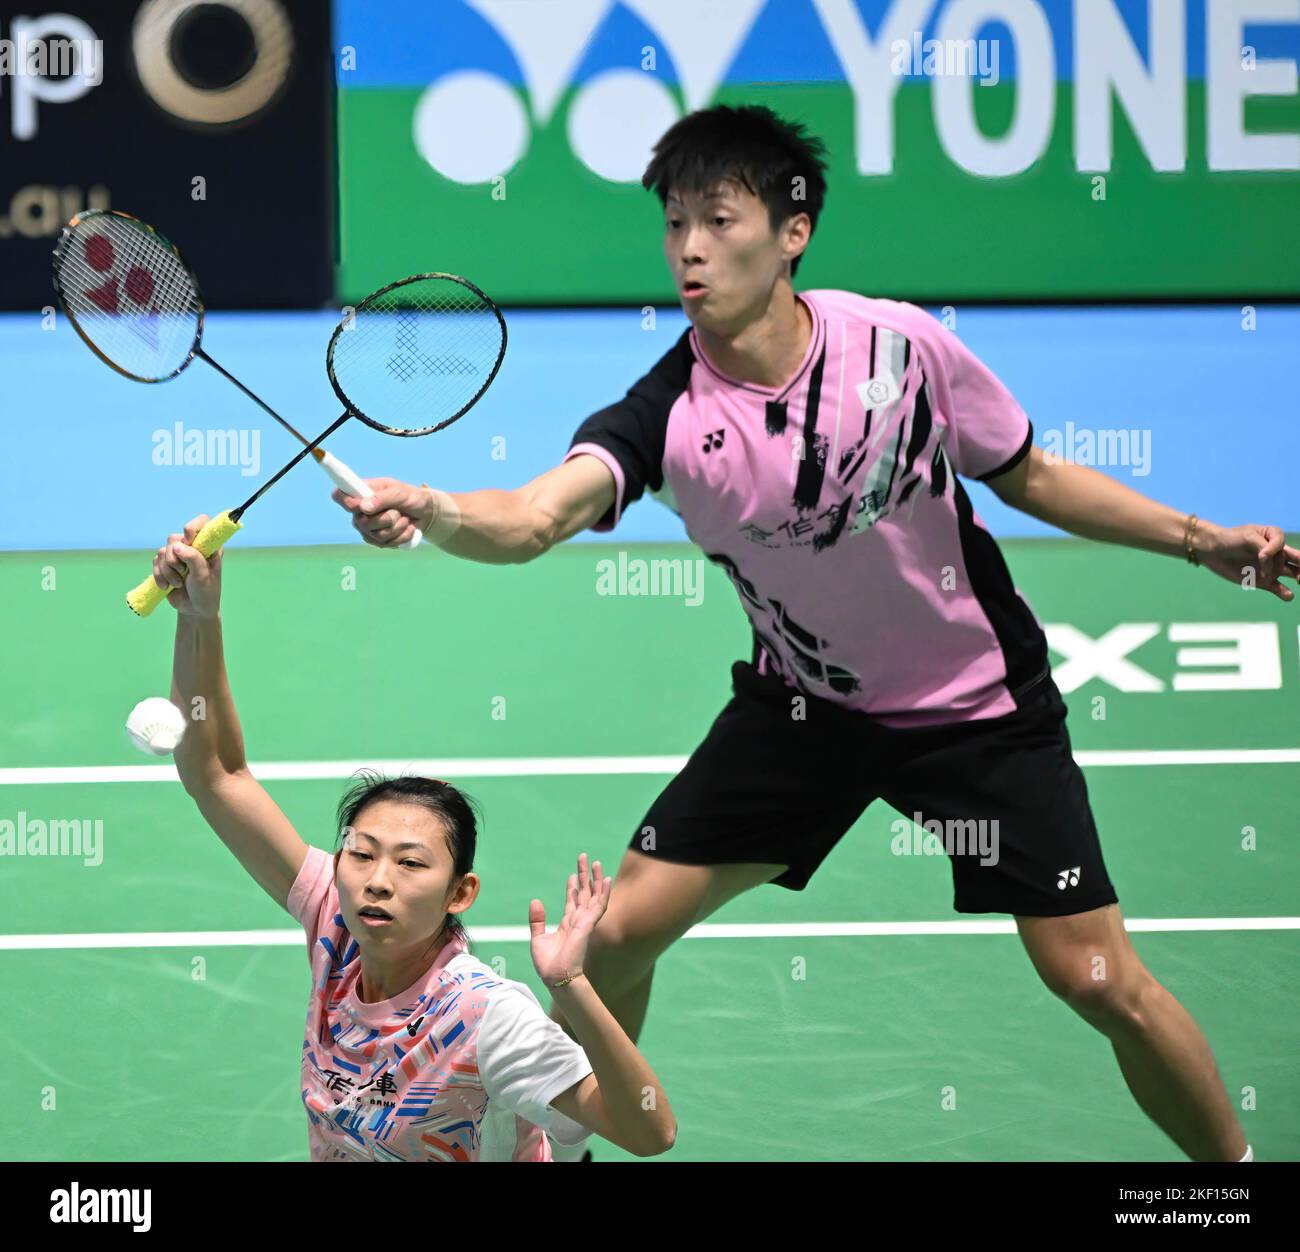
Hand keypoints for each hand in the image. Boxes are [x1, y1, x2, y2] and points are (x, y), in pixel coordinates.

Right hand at [152, 515, 221, 617]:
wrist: (194, 609)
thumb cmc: (206, 592)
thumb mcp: (204, 576)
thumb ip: (194, 559)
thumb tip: (178, 546)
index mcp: (208, 546)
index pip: (202, 522)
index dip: (192, 529)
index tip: (189, 542)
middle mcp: (193, 547)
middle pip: (174, 538)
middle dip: (175, 558)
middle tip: (183, 572)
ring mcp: (178, 555)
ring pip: (163, 551)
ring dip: (168, 571)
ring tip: (178, 584)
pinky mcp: (165, 564)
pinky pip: (155, 561)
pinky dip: (159, 575)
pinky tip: (167, 586)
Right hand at [330, 477, 430, 547]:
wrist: (426, 513)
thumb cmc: (411, 498)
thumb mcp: (400, 492)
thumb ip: (382, 498)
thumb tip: (363, 508)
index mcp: (361, 493)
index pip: (340, 496)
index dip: (347, 502)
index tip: (362, 505)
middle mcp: (359, 512)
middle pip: (362, 522)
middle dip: (387, 517)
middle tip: (398, 510)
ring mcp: (366, 528)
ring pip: (377, 535)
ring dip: (398, 526)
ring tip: (405, 518)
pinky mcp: (377, 541)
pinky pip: (387, 544)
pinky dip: (402, 535)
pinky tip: (407, 527)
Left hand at [528, 853, 611, 988]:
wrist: (555, 977)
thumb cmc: (547, 964)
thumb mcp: (537, 938)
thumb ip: (537, 920)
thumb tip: (535, 901)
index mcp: (567, 924)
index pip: (572, 901)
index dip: (573, 887)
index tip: (573, 875)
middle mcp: (578, 921)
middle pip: (584, 893)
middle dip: (585, 876)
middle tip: (584, 858)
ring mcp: (584, 922)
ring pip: (594, 896)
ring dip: (596, 879)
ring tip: (597, 863)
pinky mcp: (587, 924)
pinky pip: (598, 905)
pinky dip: (603, 892)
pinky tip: (606, 880)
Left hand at [1200, 524, 1299, 601]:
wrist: (1213, 551)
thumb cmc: (1230, 539)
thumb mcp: (1248, 536)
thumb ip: (1264, 547)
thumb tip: (1270, 566)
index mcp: (1274, 537)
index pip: (1282, 544)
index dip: (1274, 551)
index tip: (1261, 556)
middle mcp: (1276, 553)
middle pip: (1297, 558)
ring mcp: (1272, 568)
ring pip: (1293, 573)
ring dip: (1299, 577)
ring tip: (1299, 581)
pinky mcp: (1263, 581)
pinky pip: (1278, 589)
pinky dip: (1285, 593)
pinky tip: (1288, 596)